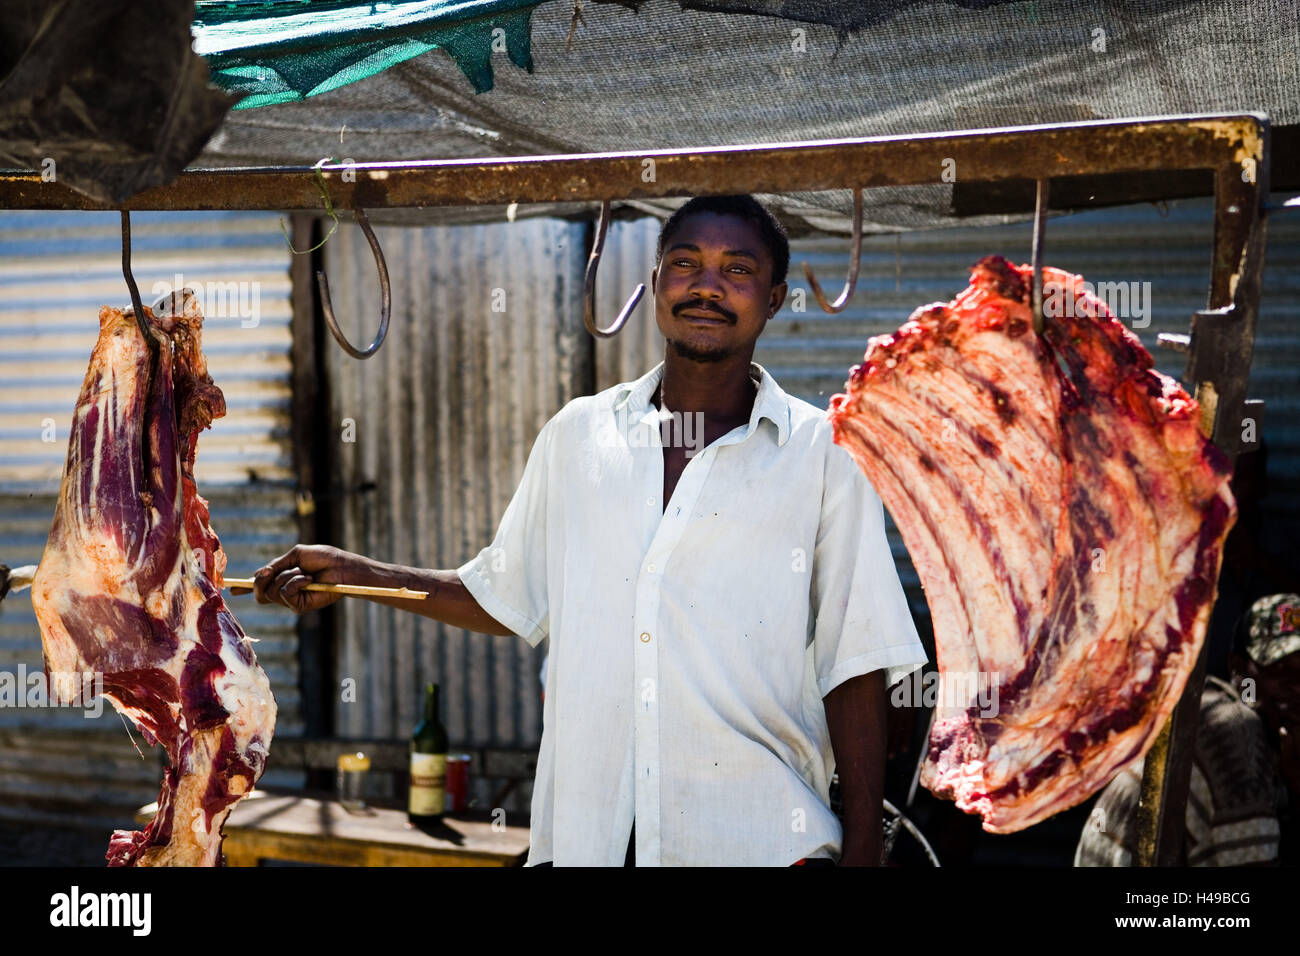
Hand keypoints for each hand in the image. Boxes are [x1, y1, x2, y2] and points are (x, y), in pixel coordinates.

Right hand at [233, 544, 357, 613]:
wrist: (342, 567)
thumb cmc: (324, 558)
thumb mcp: (296, 555)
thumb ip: (277, 564)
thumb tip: (258, 574)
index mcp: (283, 578)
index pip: (260, 585)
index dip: (244, 587)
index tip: (230, 588)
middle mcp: (284, 591)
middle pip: (259, 593)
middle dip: (259, 582)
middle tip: (268, 573)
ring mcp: (291, 600)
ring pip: (271, 591)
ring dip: (287, 576)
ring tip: (304, 572)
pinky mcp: (299, 606)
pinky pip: (285, 593)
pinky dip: (296, 582)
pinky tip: (309, 579)